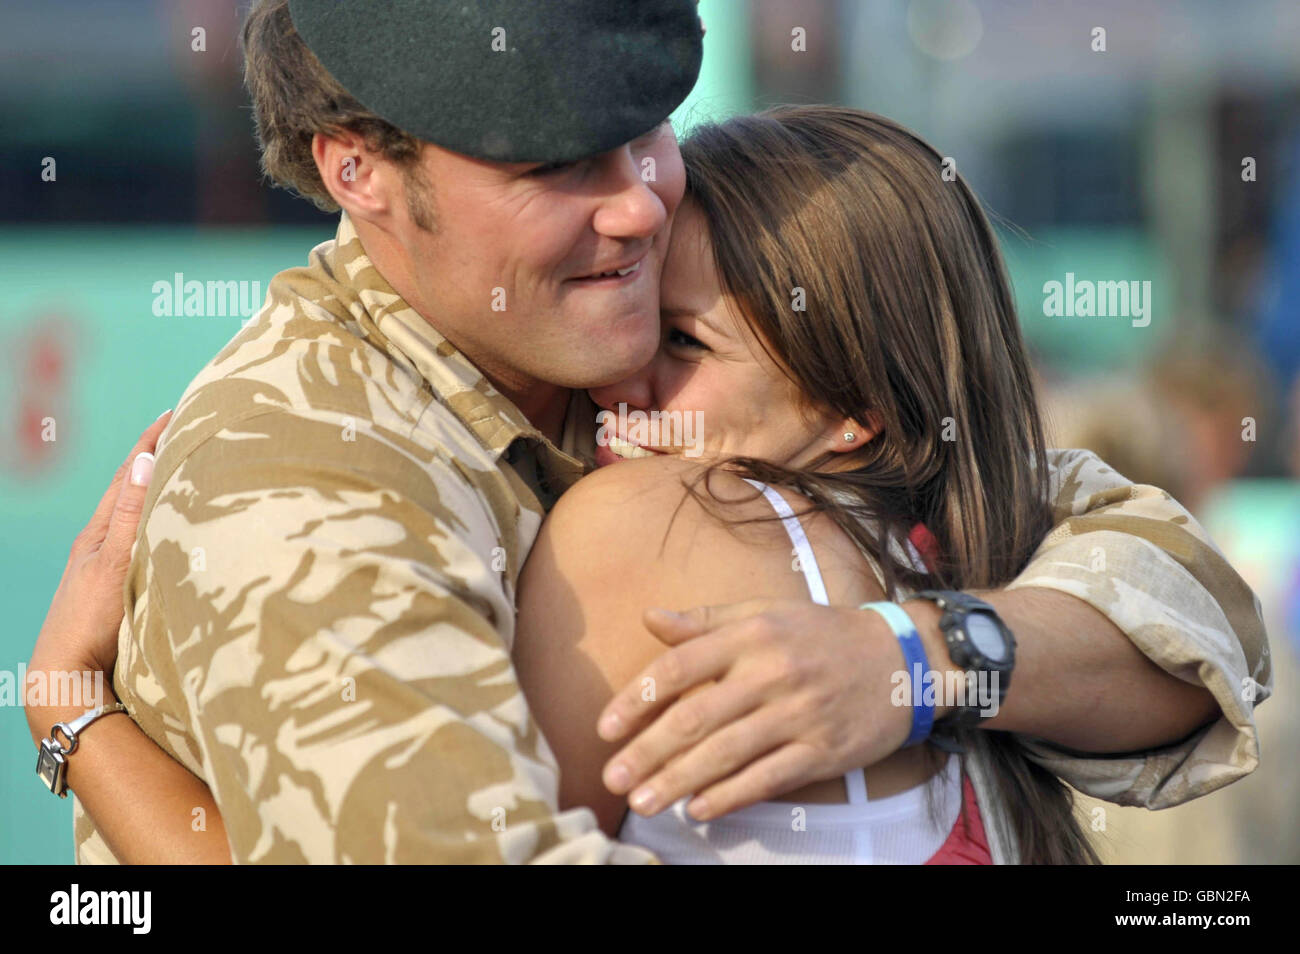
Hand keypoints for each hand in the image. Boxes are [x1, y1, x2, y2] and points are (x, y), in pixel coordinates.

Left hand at [27, 411, 171, 705]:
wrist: (69, 681)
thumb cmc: (91, 624)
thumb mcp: (115, 563)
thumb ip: (133, 514)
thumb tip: (144, 458)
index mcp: (99, 533)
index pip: (130, 474)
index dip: (153, 441)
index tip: (177, 412)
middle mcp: (101, 545)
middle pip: (131, 490)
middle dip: (157, 459)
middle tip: (186, 432)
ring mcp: (105, 568)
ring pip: (135, 517)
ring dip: (157, 492)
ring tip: (183, 472)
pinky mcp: (115, 591)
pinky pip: (140, 543)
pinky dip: (157, 524)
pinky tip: (168, 532)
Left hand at [596, 599, 933, 820]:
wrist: (903, 660)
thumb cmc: (822, 635)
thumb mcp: (765, 613)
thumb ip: (705, 621)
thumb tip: (649, 618)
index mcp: (752, 634)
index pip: (680, 667)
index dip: (637, 699)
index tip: (606, 727)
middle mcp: (772, 673)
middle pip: (695, 717)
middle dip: (647, 752)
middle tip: (612, 778)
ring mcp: (799, 714)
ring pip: (726, 754)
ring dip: (678, 781)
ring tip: (643, 801)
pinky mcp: (823, 751)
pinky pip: (769, 778)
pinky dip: (731, 796)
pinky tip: (699, 810)